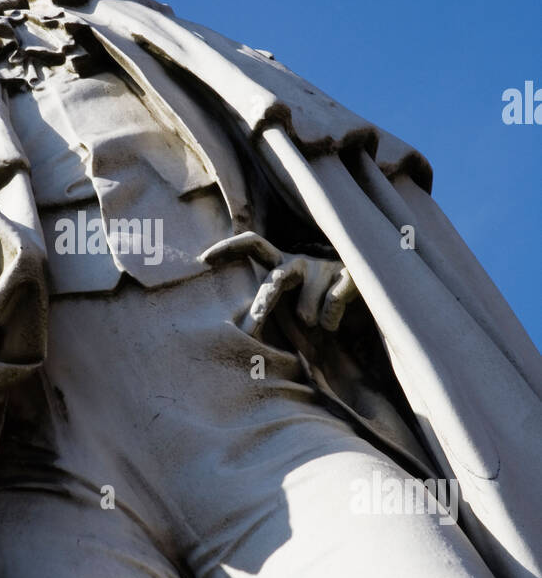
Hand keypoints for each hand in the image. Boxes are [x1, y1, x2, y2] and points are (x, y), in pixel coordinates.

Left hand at [200, 231, 357, 337]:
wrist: (374, 297)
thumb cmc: (322, 308)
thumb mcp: (293, 307)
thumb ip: (271, 311)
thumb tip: (242, 332)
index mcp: (283, 264)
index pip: (253, 245)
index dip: (229, 248)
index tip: (203, 259)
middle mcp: (301, 262)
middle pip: (276, 280)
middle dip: (264, 304)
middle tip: (252, 327)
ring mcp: (326, 267)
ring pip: (306, 308)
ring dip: (310, 322)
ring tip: (319, 326)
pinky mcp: (352, 273)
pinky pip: (333, 303)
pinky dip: (331, 320)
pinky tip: (336, 323)